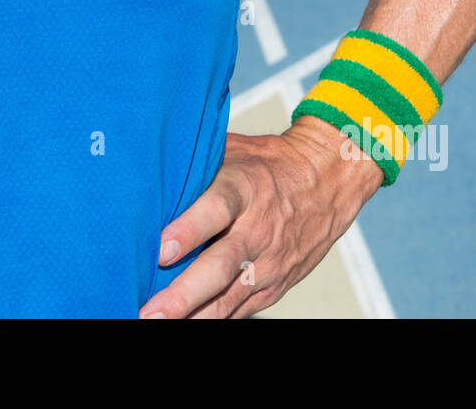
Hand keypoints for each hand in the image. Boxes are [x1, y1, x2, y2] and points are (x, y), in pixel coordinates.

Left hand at [139, 116, 382, 317]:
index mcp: (245, 188)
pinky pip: (240, 308)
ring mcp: (268, 261)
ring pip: (229, 297)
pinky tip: (187, 324)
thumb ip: (196, 162)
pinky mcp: (274, 283)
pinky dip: (213, 319)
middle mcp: (257, 229)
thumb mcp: (234, 149)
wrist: (327, 179)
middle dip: (183, 294)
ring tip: (158, 325)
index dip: (189, 231)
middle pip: (220, 266)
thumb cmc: (268, 162)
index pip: (216, 209)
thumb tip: (148, 163)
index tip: (161, 250)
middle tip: (151, 312)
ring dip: (193, 315)